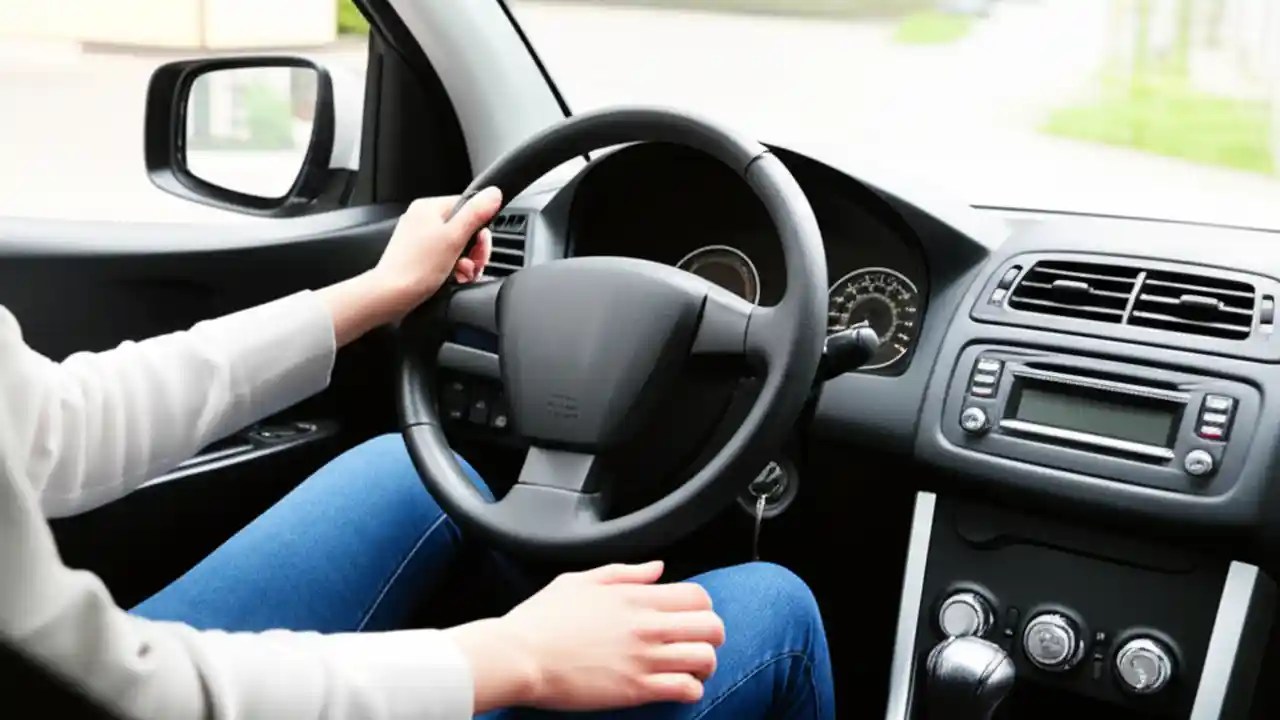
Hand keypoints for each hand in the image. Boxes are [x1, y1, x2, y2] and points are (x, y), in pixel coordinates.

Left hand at [317, 188, 502, 346]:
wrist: (391, 296)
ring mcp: (419, 239)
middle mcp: (422, 219)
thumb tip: (493, 193)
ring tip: (462, 275)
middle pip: (464, 228)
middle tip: (473, 265)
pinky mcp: (418, 257)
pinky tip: (454, 279)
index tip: (480, 247)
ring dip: (466, 262)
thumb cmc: (417, 268)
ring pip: (457, 246)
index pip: (469, 207)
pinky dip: (454, 269)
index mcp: (429, 208)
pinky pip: (445, 258)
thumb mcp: (454, 238)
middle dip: (474, 250)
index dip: (480, 229)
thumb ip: (476, 213)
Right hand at [446, 561, 725, 712]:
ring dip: (704, 665)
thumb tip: (658, 568)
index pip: (697, 596)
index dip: (702, 608)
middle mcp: (646, 625)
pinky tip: (677, 688)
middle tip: (696, 644)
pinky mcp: (634, 689)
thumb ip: (625, 572)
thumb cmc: (541, 620)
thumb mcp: (580, 580)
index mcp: (634, 596)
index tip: (690, 618)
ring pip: (705, 658)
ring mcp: (643, 658)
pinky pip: (685, 689)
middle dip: (712, 636)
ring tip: (690, 669)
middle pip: (711, 626)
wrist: (518, 657)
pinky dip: (691, 690)